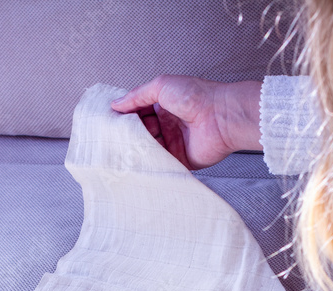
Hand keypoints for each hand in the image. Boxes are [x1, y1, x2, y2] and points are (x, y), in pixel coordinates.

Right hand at [111, 75, 262, 169]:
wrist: (221, 116)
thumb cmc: (196, 96)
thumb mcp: (161, 86)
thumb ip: (137, 96)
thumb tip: (116, 104)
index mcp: (163, 105)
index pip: (138, 113)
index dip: (125, 117)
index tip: (110, 122)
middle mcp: (168, 124)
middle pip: (141, 132)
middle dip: (129, 135)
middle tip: (114, 137)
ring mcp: (174, 142)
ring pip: (148, 149)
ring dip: (137, 149)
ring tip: (123, 149)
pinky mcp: (180, 160)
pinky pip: (161, 163)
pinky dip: (149, 162)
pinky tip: (137, 161)